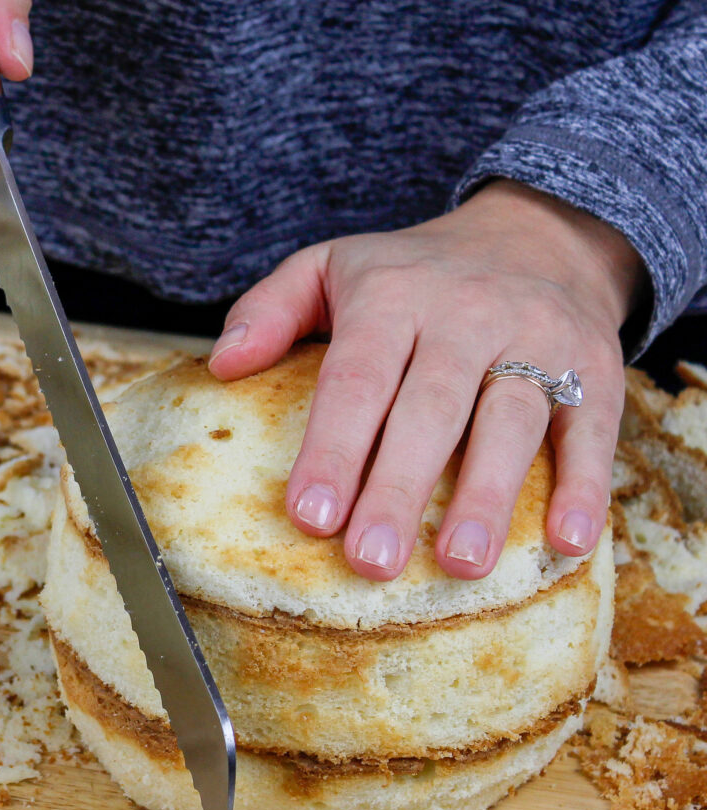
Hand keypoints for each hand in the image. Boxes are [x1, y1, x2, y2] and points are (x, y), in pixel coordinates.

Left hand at [208, 180, 643, 580]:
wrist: (537, 235)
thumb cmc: (409, 275)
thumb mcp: (329, 265)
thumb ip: (268, 308)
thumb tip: (222, 365)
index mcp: (394, 295)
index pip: (358, 379)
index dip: (333, 449)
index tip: (309, 517)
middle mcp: (468, 315)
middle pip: (431, 409)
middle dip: (398, 487)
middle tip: (371, 561)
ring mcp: (539, 341)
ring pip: (511, 422)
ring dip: (487, 496)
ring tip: (459, 563)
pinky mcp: (596, 370)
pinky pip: (592, 430)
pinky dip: (585, 486)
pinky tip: (566, 542)